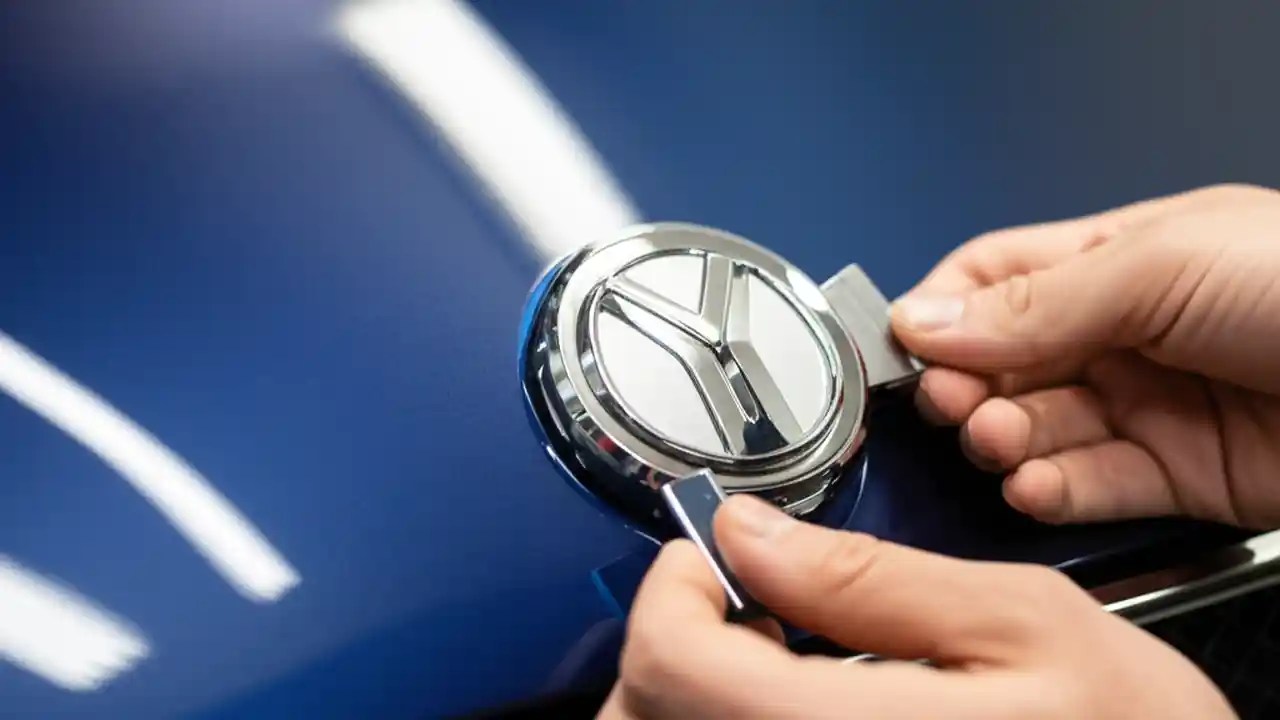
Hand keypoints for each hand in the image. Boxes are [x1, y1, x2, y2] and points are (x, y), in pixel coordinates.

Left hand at [598, 496, 1234, 718]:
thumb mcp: (1023, 623)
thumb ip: (870, 575)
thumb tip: (751, 529)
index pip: (666, 660)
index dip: (674, 581)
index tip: (720, 551)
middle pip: (646, 712)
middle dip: (677, 631)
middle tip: (747, 593)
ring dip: (692, 681)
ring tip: (773, 645)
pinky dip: (720, 716)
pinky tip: (788, 697)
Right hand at [890, 184, 1279, 528]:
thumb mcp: (1163, 265)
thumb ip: (1036, 302)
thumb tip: (924, 320)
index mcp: (1113, 261)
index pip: (992, 281)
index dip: (940, 313)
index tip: (902, 348)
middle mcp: (1123, 334)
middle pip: (1004, 365)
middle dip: (967, 388)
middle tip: (954, 405)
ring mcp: (1148, 406)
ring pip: (1039, 431)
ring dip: (1003, 443)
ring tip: (999, 443)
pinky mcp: (1180, 476)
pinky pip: (1091, 487)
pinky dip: (1052, 492)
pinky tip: (1035, 485)